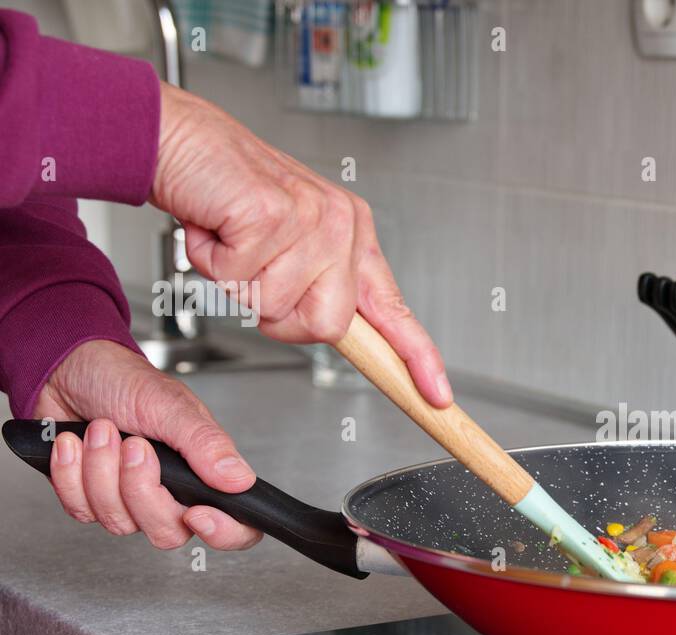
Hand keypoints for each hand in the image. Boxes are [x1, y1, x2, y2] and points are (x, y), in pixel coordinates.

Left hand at [32, 340, 261, 550]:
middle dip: (140, 488)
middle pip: (167, 532)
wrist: (68, 369)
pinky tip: (74, 444)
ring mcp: (129, 501)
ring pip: (119, 522)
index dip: (222, 533)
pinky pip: (81, 511)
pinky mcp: (90, 499)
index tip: (195, 512)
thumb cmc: (124, 382)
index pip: (235, 527)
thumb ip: (208, 444)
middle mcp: (171, 493)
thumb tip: (240, 480)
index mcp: (204, 473)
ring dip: (101, 471)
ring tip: (101, 430)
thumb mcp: (172, 407)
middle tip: (134, 445)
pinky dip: (70, 473)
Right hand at [149, 83, 452, 407]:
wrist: (179, 141)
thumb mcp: (285, 247)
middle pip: (328, 325)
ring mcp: (311, 216)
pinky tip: (216, 226)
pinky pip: (240, 279)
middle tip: (254, 271)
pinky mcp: (272, 212)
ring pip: (277, 306)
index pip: (393, 308)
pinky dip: (213, 261)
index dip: (417, 355)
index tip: (439, 395)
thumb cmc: (225, 196)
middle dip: (280, 316)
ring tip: (231, 239)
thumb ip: (315, 288)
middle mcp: (341, 224)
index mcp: (352, 235)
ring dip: (238, 283)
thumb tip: (332, 332)